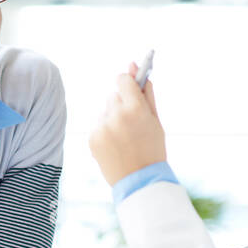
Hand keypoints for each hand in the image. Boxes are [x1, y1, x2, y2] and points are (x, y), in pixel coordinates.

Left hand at [88, 62, 166, 186]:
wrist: (139, 181)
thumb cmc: (152, 148)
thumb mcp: (156, 120)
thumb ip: (146, 92)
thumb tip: (135, 66)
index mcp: (135, 108)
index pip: (123, 79)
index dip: (127, 82)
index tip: (130, 87)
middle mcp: (116, 115)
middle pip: (113, 95)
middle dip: (122, 104)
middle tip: (133, 123)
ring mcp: (102, 127)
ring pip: (105, 110)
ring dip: (112, 117)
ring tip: (124, 137)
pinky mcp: (92, 138)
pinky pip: (98, 124)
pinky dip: (105, 131)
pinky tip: (115, 144)